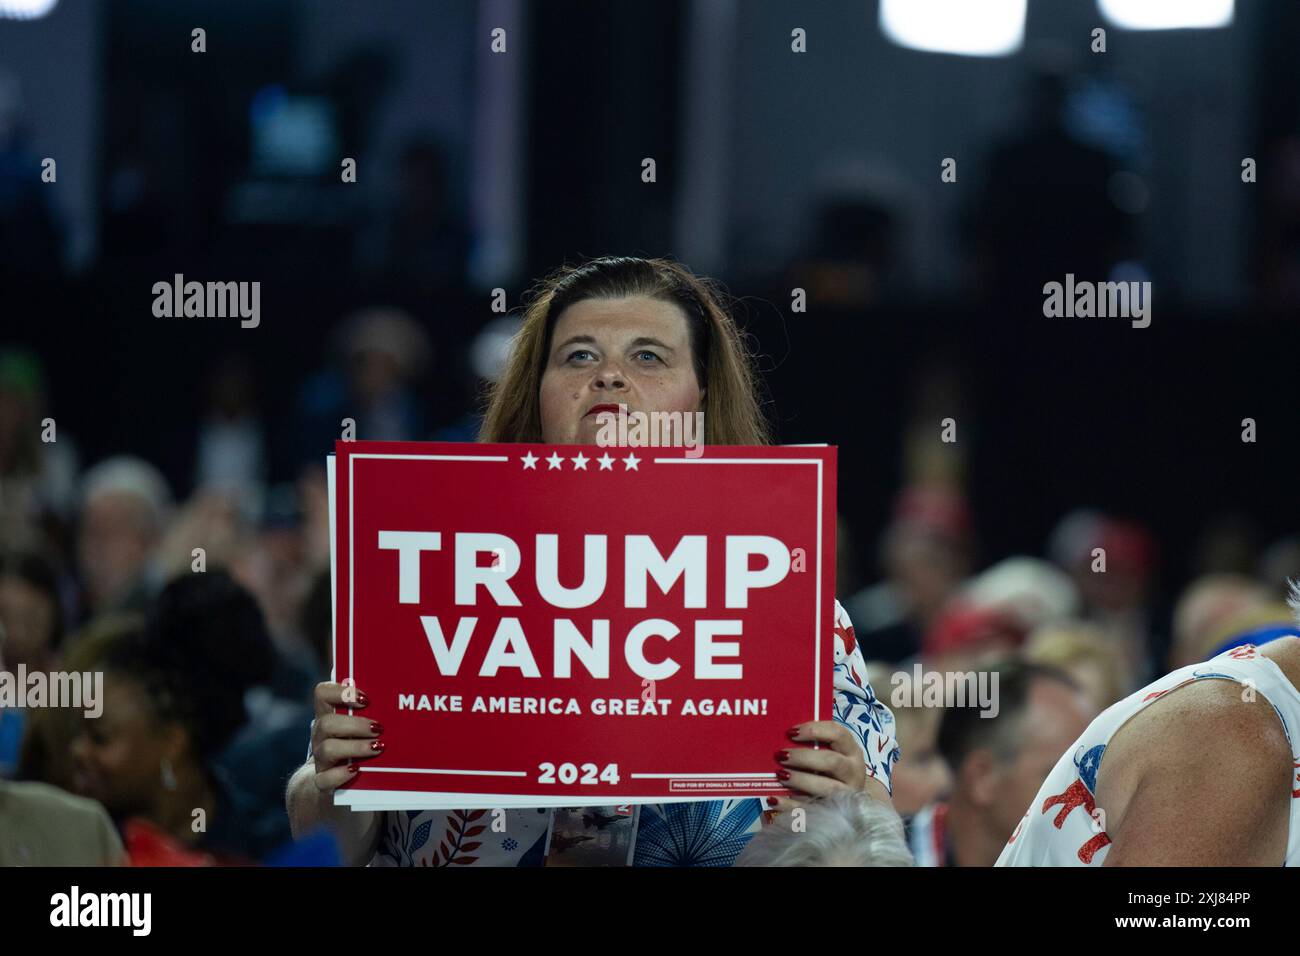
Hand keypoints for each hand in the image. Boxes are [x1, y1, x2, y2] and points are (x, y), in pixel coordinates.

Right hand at [310, 681, 383, 791]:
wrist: (334, 782)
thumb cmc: (355, 745)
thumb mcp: (359, 726)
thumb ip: (372, 712)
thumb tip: (403, 700)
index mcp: (328, 716)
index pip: (322, 694)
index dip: (340, 693)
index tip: (366, 700)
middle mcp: (320, 736)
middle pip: (326, 723)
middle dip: (355, 725)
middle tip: (379, 728)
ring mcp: (320, 759)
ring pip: (327, 749)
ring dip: (355, 747)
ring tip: (377, 748)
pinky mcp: (322, 781)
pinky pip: (324, 779)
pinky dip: (340, 774)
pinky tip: (357, 770)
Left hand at [765, 720, 889, 812]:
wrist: (850, 802)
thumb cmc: (832, 770)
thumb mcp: (831, 753)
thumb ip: (813, 744)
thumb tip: (779, 735)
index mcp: (851, 751)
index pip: (838, 734)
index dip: (814, 730)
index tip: (790, 732)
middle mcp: (853, 772)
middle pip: (832, 762)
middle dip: (804, 758)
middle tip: (781, 755)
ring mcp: (846, 795)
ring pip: (827, 788)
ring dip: (800, 780)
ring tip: (780, 775)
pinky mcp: (835, 814)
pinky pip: (812, 810)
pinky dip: (791, 805)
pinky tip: (774, 799)